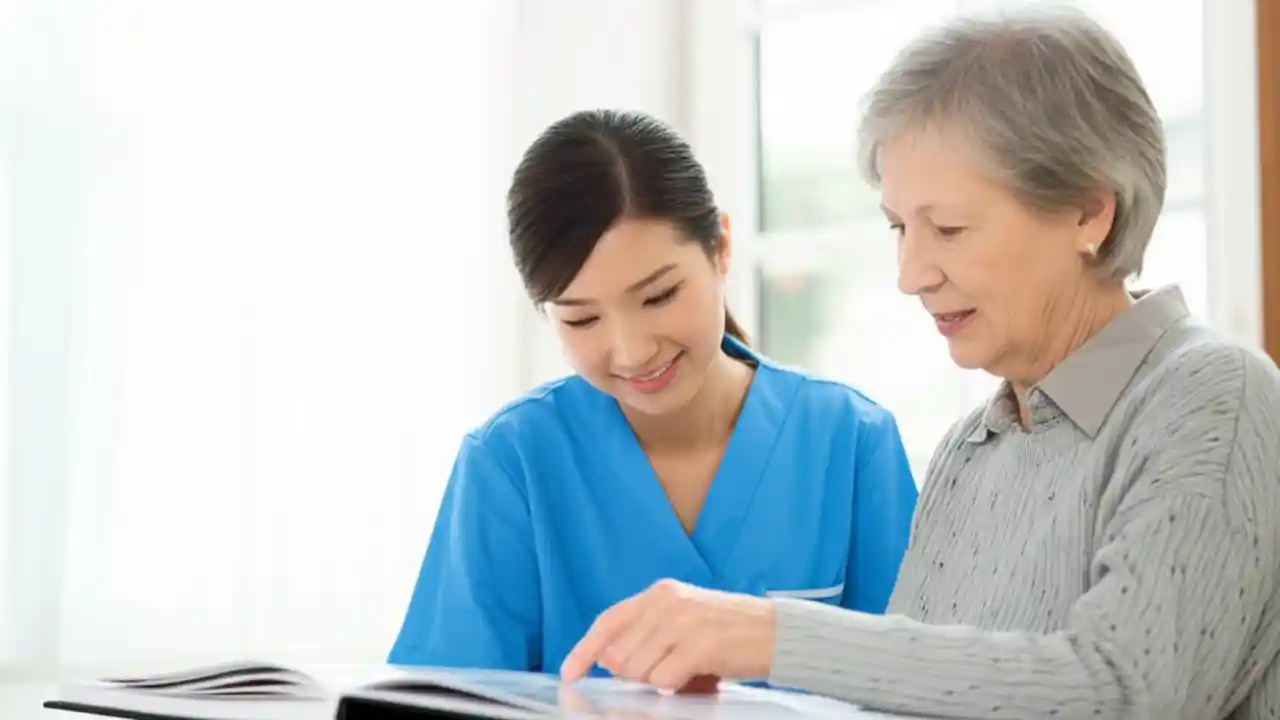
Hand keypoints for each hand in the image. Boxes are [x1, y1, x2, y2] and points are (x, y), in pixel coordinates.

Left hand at [559, 579, 775, 689]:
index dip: (584, 649)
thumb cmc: (730, 633)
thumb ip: (645, 635)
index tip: (570, 672)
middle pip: (619, 653)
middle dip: (633, 673)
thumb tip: (607, 658)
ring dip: (657, 680)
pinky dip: (676, 686)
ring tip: (686, 670)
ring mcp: (682, 622)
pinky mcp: (700, 644)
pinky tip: (698, 675)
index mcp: (660, 593)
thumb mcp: (684, 623)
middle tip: (666, 672)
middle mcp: (667, 602)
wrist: (778, 633)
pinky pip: (664, 679)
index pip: (608, 621)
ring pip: (637, 668)